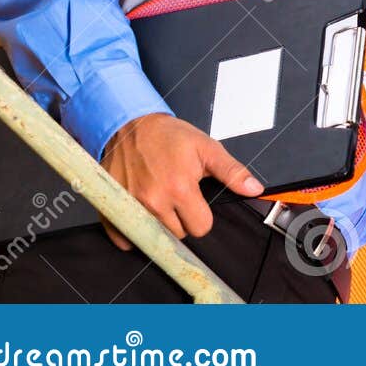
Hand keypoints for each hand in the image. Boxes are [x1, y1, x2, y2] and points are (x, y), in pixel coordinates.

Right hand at [98, 113, 262, 249]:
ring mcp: (130, 207)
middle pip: (178, 234)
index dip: (203, 216)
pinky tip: (141, 213)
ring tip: (161, 200)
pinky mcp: (111, 209)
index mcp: (180, 188)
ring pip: (154, 235)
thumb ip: (232, 172)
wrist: (131, 126)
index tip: (198, 202)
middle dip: (182, 219)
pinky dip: (134, 232)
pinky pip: (124, 238)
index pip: (200, 227)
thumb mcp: (207, 148)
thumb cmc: (169, 136)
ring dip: (160, 224)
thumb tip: (254, 189)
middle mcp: (154, 201)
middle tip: (178, 196)